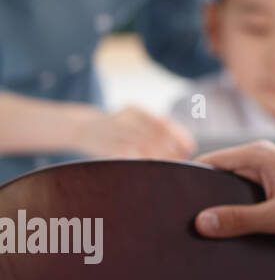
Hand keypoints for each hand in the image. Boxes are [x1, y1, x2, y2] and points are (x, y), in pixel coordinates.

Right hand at [78, 105, 195, 159]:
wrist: (80, 128)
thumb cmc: (115, 129)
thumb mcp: (133, 122)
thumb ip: (154, 130)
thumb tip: (184, 146)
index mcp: (135, 110)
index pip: (163, 123)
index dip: (179, 136)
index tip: (189, 148)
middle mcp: (124, 117)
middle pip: (155, 135)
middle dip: (171, 150)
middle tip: (182, 162)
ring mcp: (113, 130)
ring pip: (143, 145)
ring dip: (160, 158)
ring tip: (171, 169)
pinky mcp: (104, 145)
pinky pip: (126, 154)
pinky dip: (140, 161)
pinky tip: (150, 169)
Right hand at [191, 139, 274, 243]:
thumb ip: (240, 219)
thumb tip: (200, 222)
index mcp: (259, 154)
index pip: (207, 164)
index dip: (187, 184)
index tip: (168, 208)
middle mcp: (261, 157)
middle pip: (216, 176)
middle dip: (201, 198)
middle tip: (181, 226)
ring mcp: (270, 171)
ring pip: (231, 188)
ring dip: (220, 206)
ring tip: (201, 232)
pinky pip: (246, 196)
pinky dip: (236, 210)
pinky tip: (228, 230)